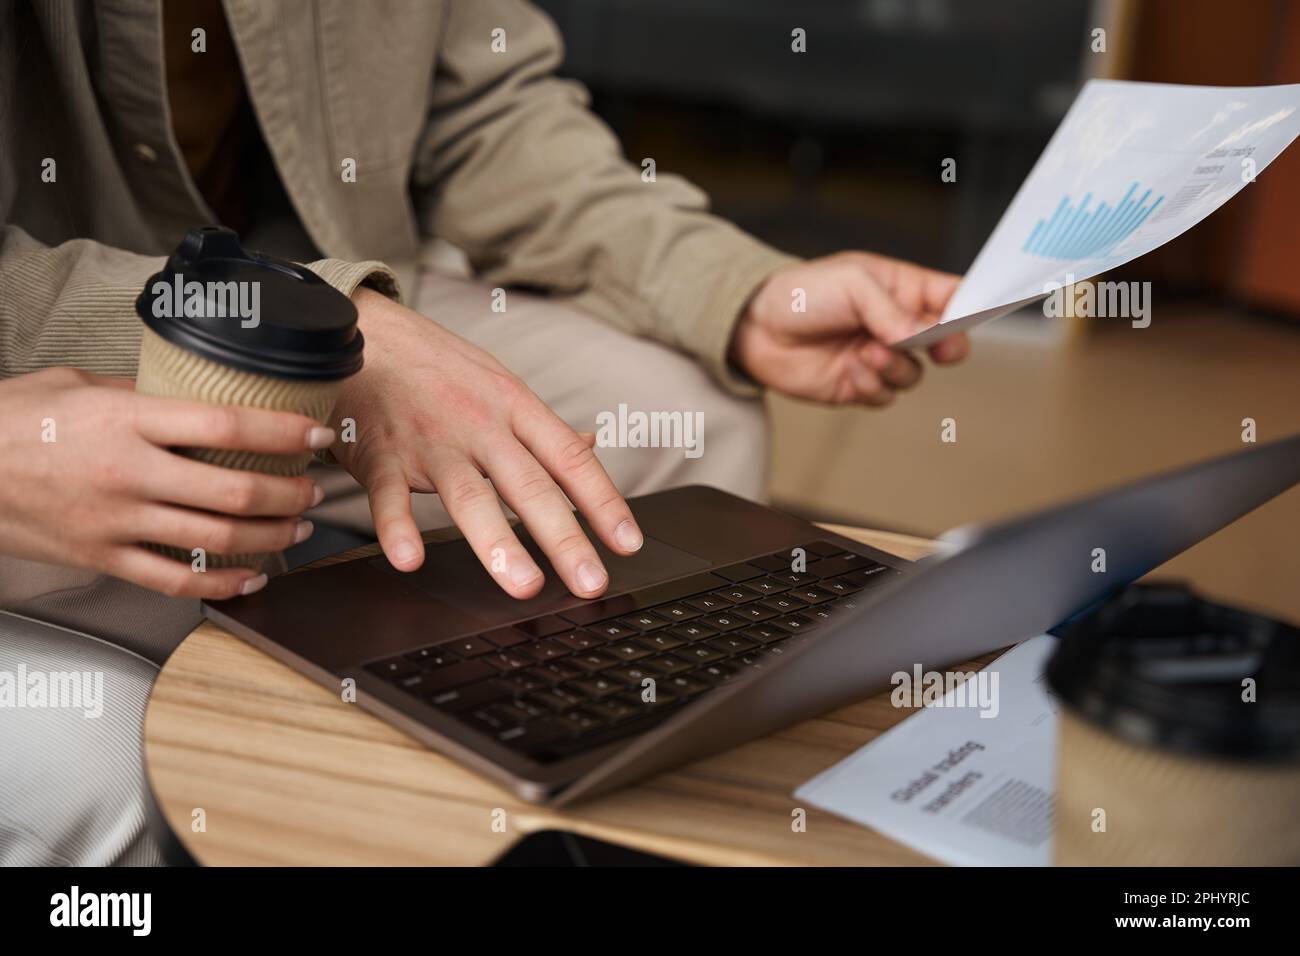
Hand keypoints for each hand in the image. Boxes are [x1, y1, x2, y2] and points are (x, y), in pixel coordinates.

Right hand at [0, 368, 328, 597]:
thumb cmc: (8, 422)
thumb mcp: (74, 384)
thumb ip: (140, 392)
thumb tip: (192, 396)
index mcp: (124, 420)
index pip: (225, 426)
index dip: (282, 433)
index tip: (315, 434)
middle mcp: (127, 473)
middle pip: (232, 491)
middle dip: (288, 493)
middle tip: (315, 489)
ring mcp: (116, 522)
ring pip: (214, 541)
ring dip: (269, 537)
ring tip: (297, 527)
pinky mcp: (102, 559)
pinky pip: (176, 582)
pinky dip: (223, 585)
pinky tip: (253, 577)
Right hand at [330, 289, 643, 599]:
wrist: (365, 335)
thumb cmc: (438, 368)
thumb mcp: (500, 386)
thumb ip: (541, 427)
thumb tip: (589, 448)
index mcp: (515, 407)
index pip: (569, 458)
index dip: (603, 501)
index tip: (629, 542)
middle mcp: (480, 425)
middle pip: (529, 485)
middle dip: (564, 537)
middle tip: (590, 581)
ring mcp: (431, 442)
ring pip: (469, 496)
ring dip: (497, 543)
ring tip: (523, 584)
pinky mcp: (383, 457)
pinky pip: (389, 496)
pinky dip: (397, 527)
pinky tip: (410, 559)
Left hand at [729, 251, 969, 404]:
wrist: (754, 326)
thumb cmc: (802, 292)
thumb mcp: (853, 284)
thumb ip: (892, 311)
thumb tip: (923, 336)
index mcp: (903, 289)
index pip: (954, 297)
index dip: (973, 306)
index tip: (983, 313)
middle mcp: (896, 325)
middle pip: (947, 343)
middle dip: (946, 347)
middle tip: (936, 347)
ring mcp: (879, 357)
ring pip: (914, 375)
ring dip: (894, 367)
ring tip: (865, 353)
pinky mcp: (858, 385)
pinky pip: (884, 396)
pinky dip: (871, 386)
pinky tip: (849, 370)